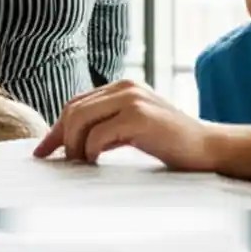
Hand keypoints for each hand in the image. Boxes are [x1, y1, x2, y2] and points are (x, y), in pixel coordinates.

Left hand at [33, 79, 223, 171]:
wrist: (208, 150)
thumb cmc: (170, 144)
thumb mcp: (132, 128)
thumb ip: (105, 126)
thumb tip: (67, 144)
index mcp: (121, 87)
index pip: (75, 104)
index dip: (55, 129)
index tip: (42, 153)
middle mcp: (124, 87)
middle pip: (72, 110)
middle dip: (61, 139)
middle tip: (64, 164)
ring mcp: (132, 99)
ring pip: (80, 119)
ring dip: (74, 147)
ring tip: (81, 164)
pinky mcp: (140, 116)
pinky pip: (98, 135)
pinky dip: (90, 152)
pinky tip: (97, 162)